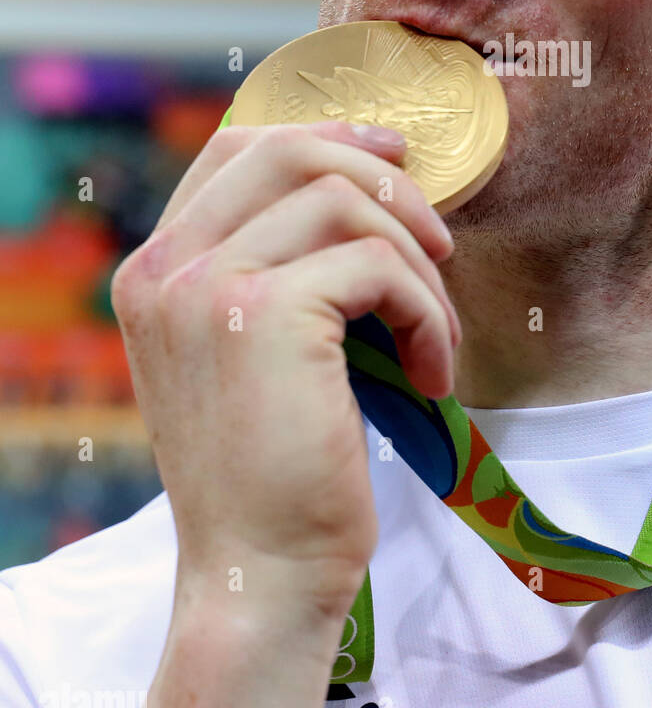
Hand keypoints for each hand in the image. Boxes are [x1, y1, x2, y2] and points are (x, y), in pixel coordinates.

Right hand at [111, 120, 459, 706]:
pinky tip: (432, 372)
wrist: (260, 569)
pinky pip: (380, 267)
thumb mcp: (251, 351)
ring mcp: (207, 286)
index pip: (237, 149)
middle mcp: (167, 268)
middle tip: (439, 240)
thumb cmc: (275, 466)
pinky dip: (426, 312)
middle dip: (384, 182)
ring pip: (348, 206)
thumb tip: (370, 188)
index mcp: (156, 270)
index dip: (324, 137)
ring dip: (418, 266)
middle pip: (291, 153)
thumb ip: (274, 269)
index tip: (394, 155)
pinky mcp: (264, 315)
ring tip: (435, 336)